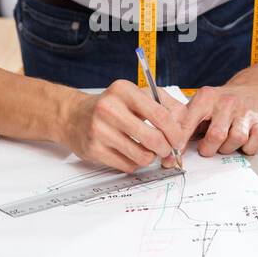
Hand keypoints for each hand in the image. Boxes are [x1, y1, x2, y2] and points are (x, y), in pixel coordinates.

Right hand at [60, 80, 186, 172]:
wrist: (73, 116)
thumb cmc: (112, 106)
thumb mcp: (135, 95)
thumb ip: (164, 104)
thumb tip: (184, 124)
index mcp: (123, 90)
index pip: (160, 114)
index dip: (175, 131)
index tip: (179, 139)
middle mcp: (109, 109)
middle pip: (153, 139)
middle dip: (166, 148)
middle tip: (167, 149)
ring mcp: (100, 130)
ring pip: (142, 156)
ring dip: (150, 157)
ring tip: (146, 150)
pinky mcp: (94, 150)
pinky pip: (128, 165)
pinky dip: (134, 163)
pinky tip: (129, 153)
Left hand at [177, 84, 257, 157]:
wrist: (256, 89)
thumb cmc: (224, 101)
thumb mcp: (202, 103)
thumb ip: (185, 121)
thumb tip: (168, 144)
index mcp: (206, 97)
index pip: (188, 123)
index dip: (180, 143)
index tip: (173, 157)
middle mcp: (227, 103)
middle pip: (215, 136)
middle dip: (208, 149)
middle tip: (207, 148)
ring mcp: (246, 113)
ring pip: (235, 141)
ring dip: (227, 148)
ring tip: (225, 142)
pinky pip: (251, 146)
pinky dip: (245, 149)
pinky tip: (242, 141)